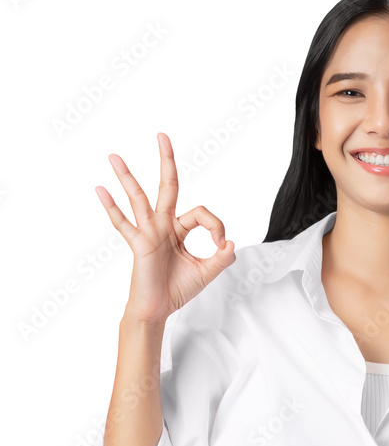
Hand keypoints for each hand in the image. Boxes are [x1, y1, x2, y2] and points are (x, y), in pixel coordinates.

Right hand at [95, 131, 234, 326]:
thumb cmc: (177, 290)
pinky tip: (100, 189)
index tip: (222, 244)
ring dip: (127, 177)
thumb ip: (221, 258)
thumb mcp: (206, 273)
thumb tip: (231, 243)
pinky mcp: (138, 245)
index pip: (201, 213)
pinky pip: (123, 224)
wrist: (158, 310)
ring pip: (139, 199)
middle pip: (167, 187)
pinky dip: (112, 207)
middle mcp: (163, 226)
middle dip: (166, 162)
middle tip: (162, 135)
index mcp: (179, 230)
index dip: (217, 225)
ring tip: (114, 156)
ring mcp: (149, 233)